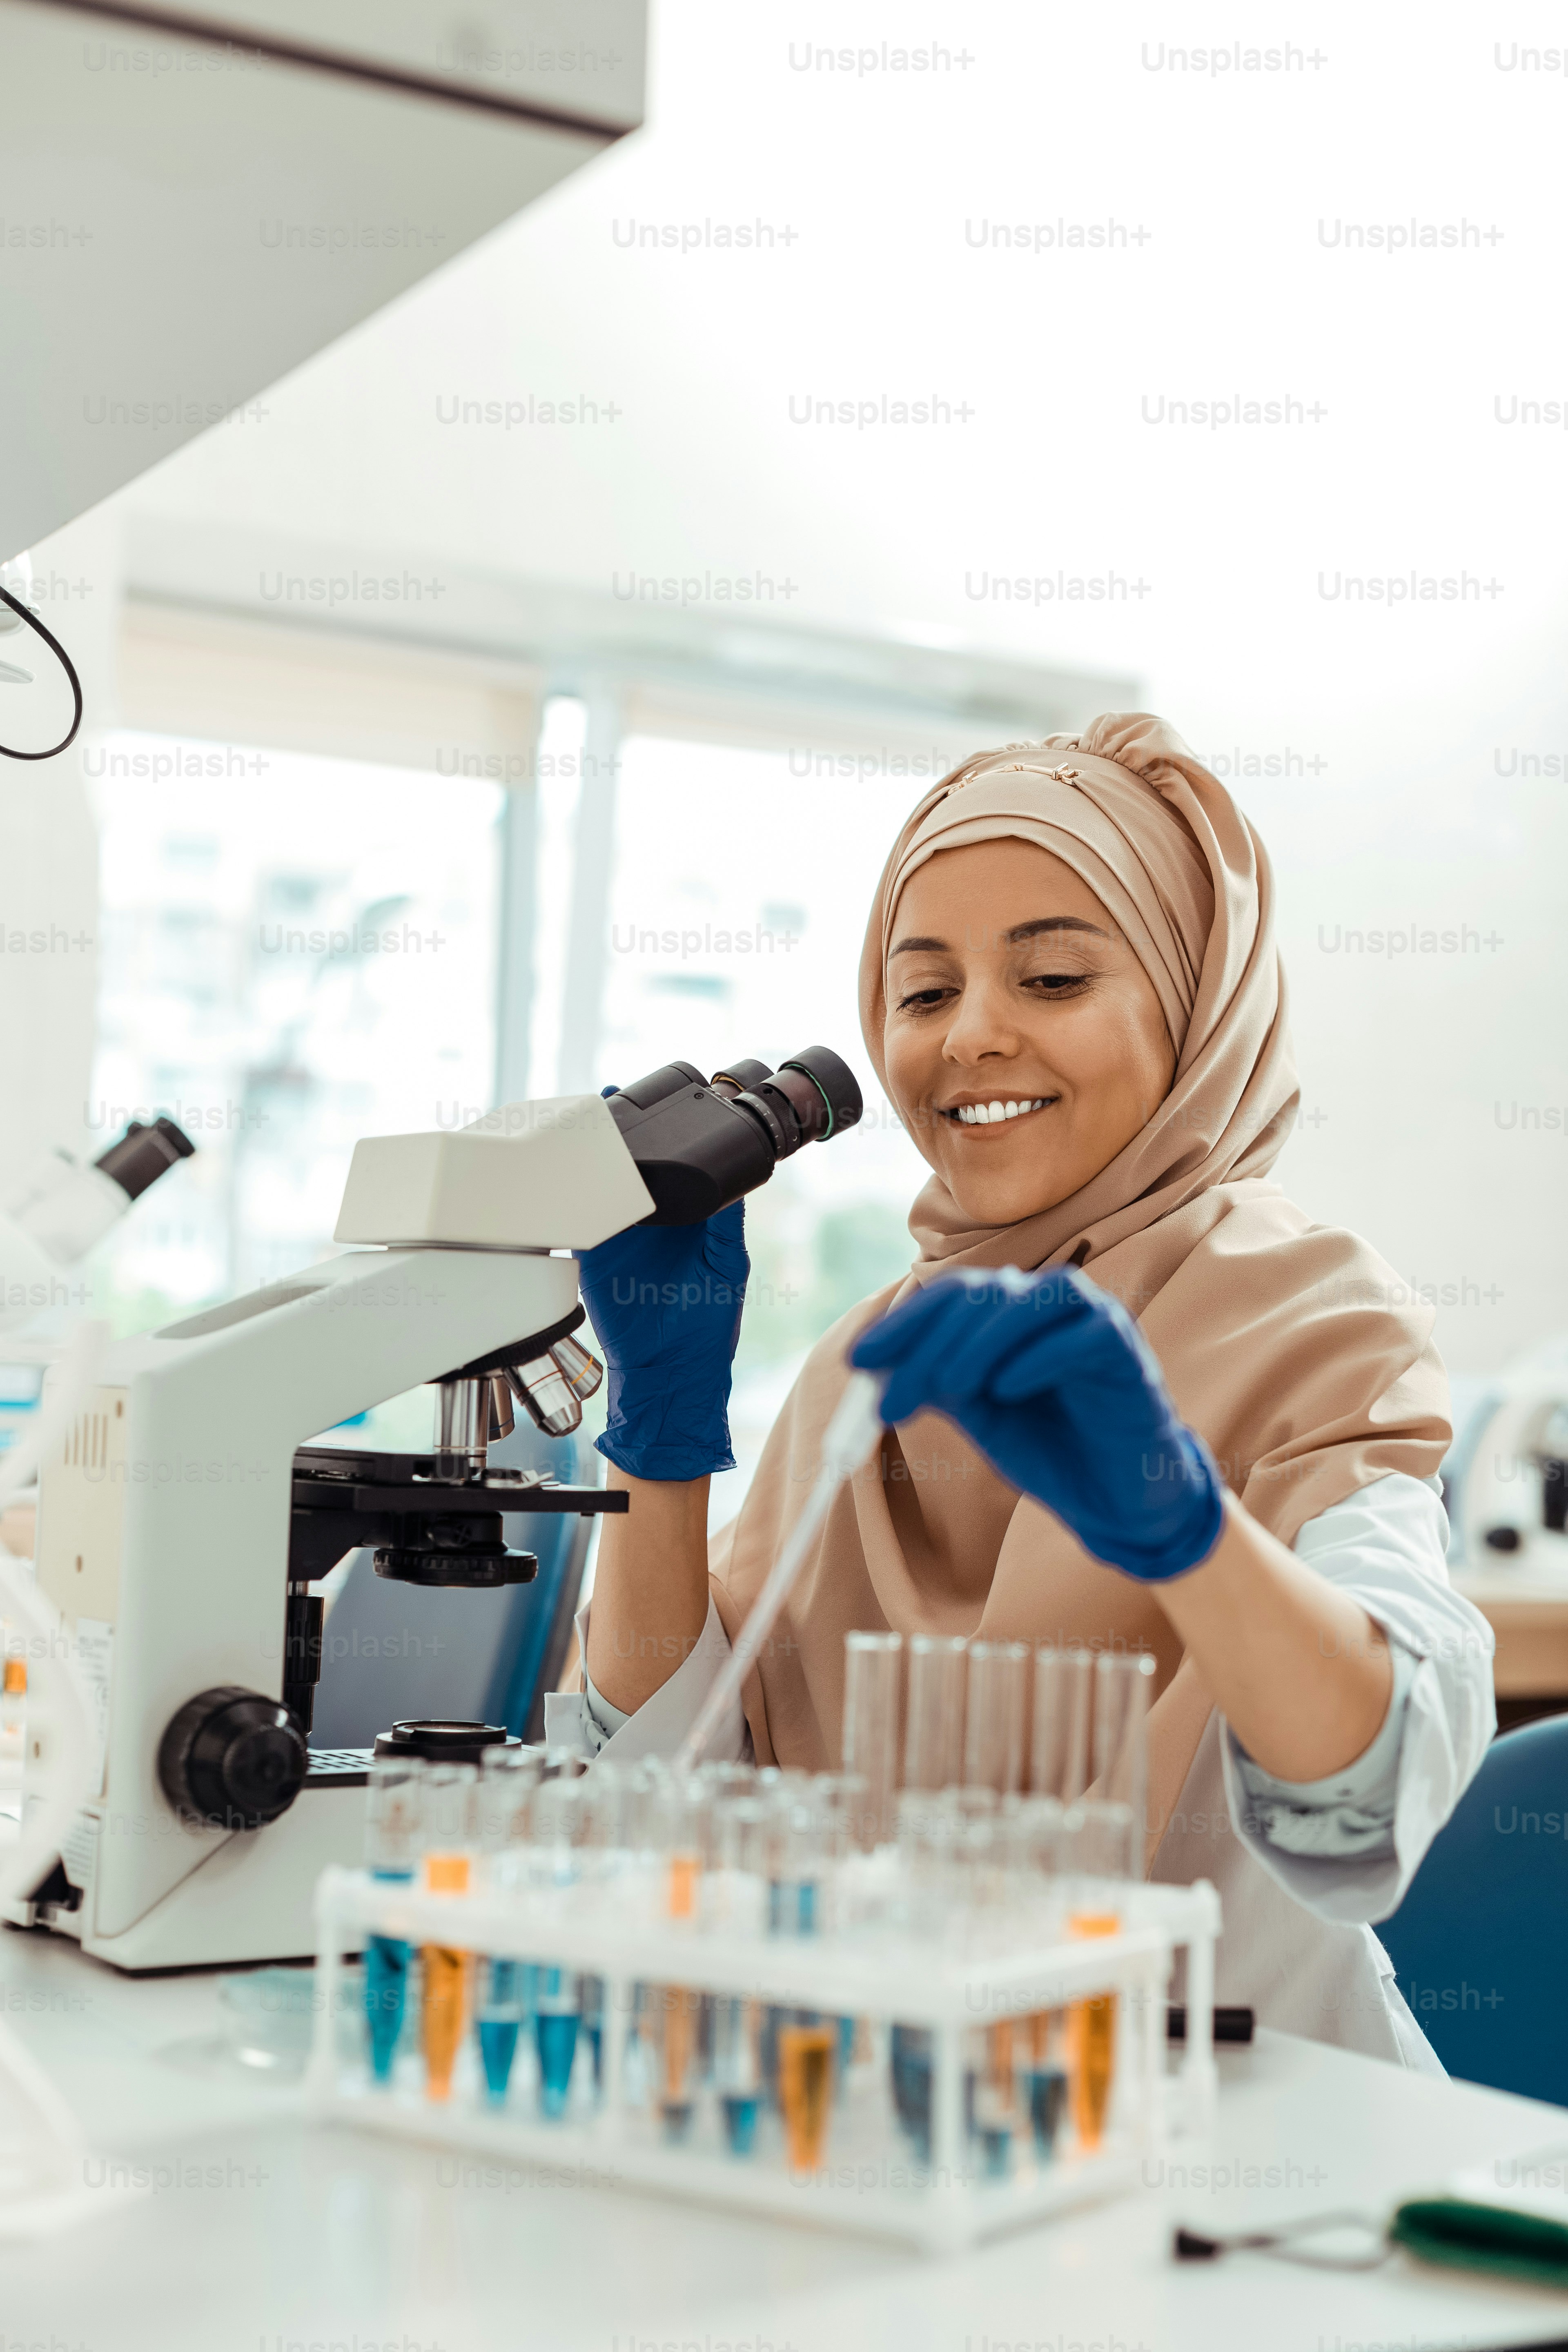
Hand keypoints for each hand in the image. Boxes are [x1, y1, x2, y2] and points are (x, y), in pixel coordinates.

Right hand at [577, 1089, 747, 1479]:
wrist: (670, 1375)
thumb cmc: (706, 1326)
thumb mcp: (727, 1263)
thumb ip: (726, 1217)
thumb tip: (737, 1170)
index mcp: (688, 1216)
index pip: (676, 1163)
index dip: (669, 1133)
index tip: (666, 1102)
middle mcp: (651, 1219)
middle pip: (632, 1164)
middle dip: (623, 1135)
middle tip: (615, 1097)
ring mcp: (618, 1234)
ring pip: (603, 1182)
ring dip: (595, 1155)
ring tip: (591, 1118)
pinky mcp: (592, 1252)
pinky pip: (578, 1213)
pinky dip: (572, 1192)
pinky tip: (571, 1166)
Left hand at [849, 1265, 1223, 1580]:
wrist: (1114, 1498)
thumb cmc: (1048, 1447)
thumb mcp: (976, 1413)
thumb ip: (933, 1382)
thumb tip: (872, 1364)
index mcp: (1010, 1312)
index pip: (950, 1297)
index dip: (902, 1324)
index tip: (858, 1360)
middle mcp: (1048, 1303)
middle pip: (981, 1295)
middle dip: (929, 1343)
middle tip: (896, 1396)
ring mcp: (1091, 1319)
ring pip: (1028, 1302)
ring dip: (978, 1343)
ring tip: (947, 1389)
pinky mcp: (1125, 1350)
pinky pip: (1082, 1335)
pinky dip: (1037, 1357)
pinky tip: (1006, 1389)